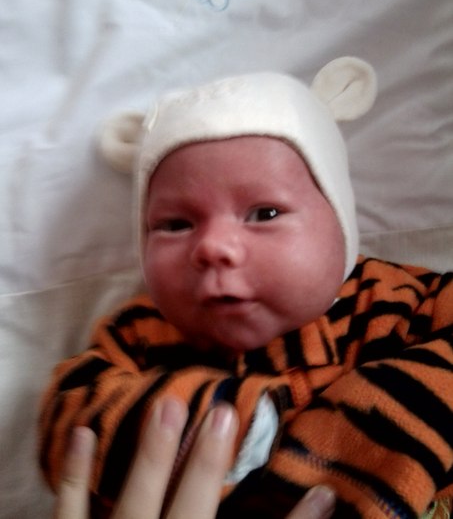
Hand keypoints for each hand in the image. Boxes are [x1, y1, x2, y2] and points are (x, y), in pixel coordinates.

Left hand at [54, 397, 334, 518]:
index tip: (320, 490)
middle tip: (222, 412)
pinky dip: (74, 476)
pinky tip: (83, 431)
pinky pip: (69, 514)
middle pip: (188, 514)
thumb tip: (324, 501)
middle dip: (205, 467)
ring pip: (133, 505)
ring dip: (150, 458)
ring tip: (166, 406)